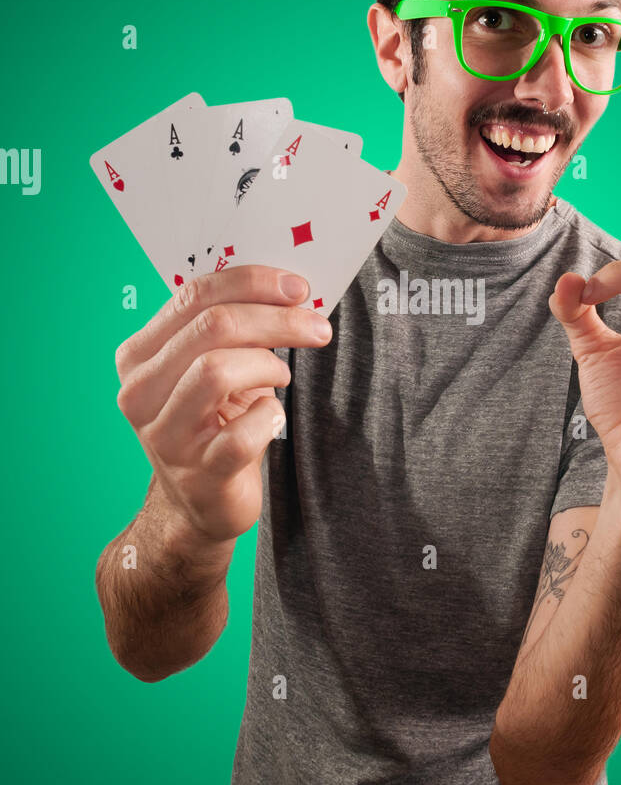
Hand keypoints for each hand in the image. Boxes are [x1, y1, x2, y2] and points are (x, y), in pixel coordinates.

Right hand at [115, 266, 331, 543]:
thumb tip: (288, 289)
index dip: (250, 282)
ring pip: (218, 371)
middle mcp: (140, 393)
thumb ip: (230, 327)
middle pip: (212, 327)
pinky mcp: (198, 474)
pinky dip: (269, 417)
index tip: (297, 286)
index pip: (192, 296)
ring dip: (267, 365)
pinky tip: (272, 417)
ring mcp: (165, 436)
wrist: (201, 502)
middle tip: (317, 325)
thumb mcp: (209, 368)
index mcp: (139, 356)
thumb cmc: (213, 421)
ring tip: (281, 376)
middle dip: (275, 318)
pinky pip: (243, 432)